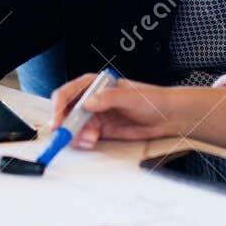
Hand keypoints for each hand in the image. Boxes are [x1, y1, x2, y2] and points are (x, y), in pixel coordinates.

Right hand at [50, 74, 190, 147]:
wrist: (167, 117)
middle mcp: (92, 99)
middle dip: (66, 125)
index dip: (59, 107)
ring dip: (76, 135)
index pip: (68, 93)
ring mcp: (95, 115)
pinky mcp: (101, 130)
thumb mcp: (130, 96)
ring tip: (90, 139)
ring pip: (74, 126)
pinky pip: (84, 136)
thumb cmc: (152, 100)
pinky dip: (84, 141)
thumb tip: (88, 102)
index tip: (58, 122)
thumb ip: (108, 98)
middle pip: (67, 112)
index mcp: (95, 84)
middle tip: (69, 136)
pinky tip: (92, 141)